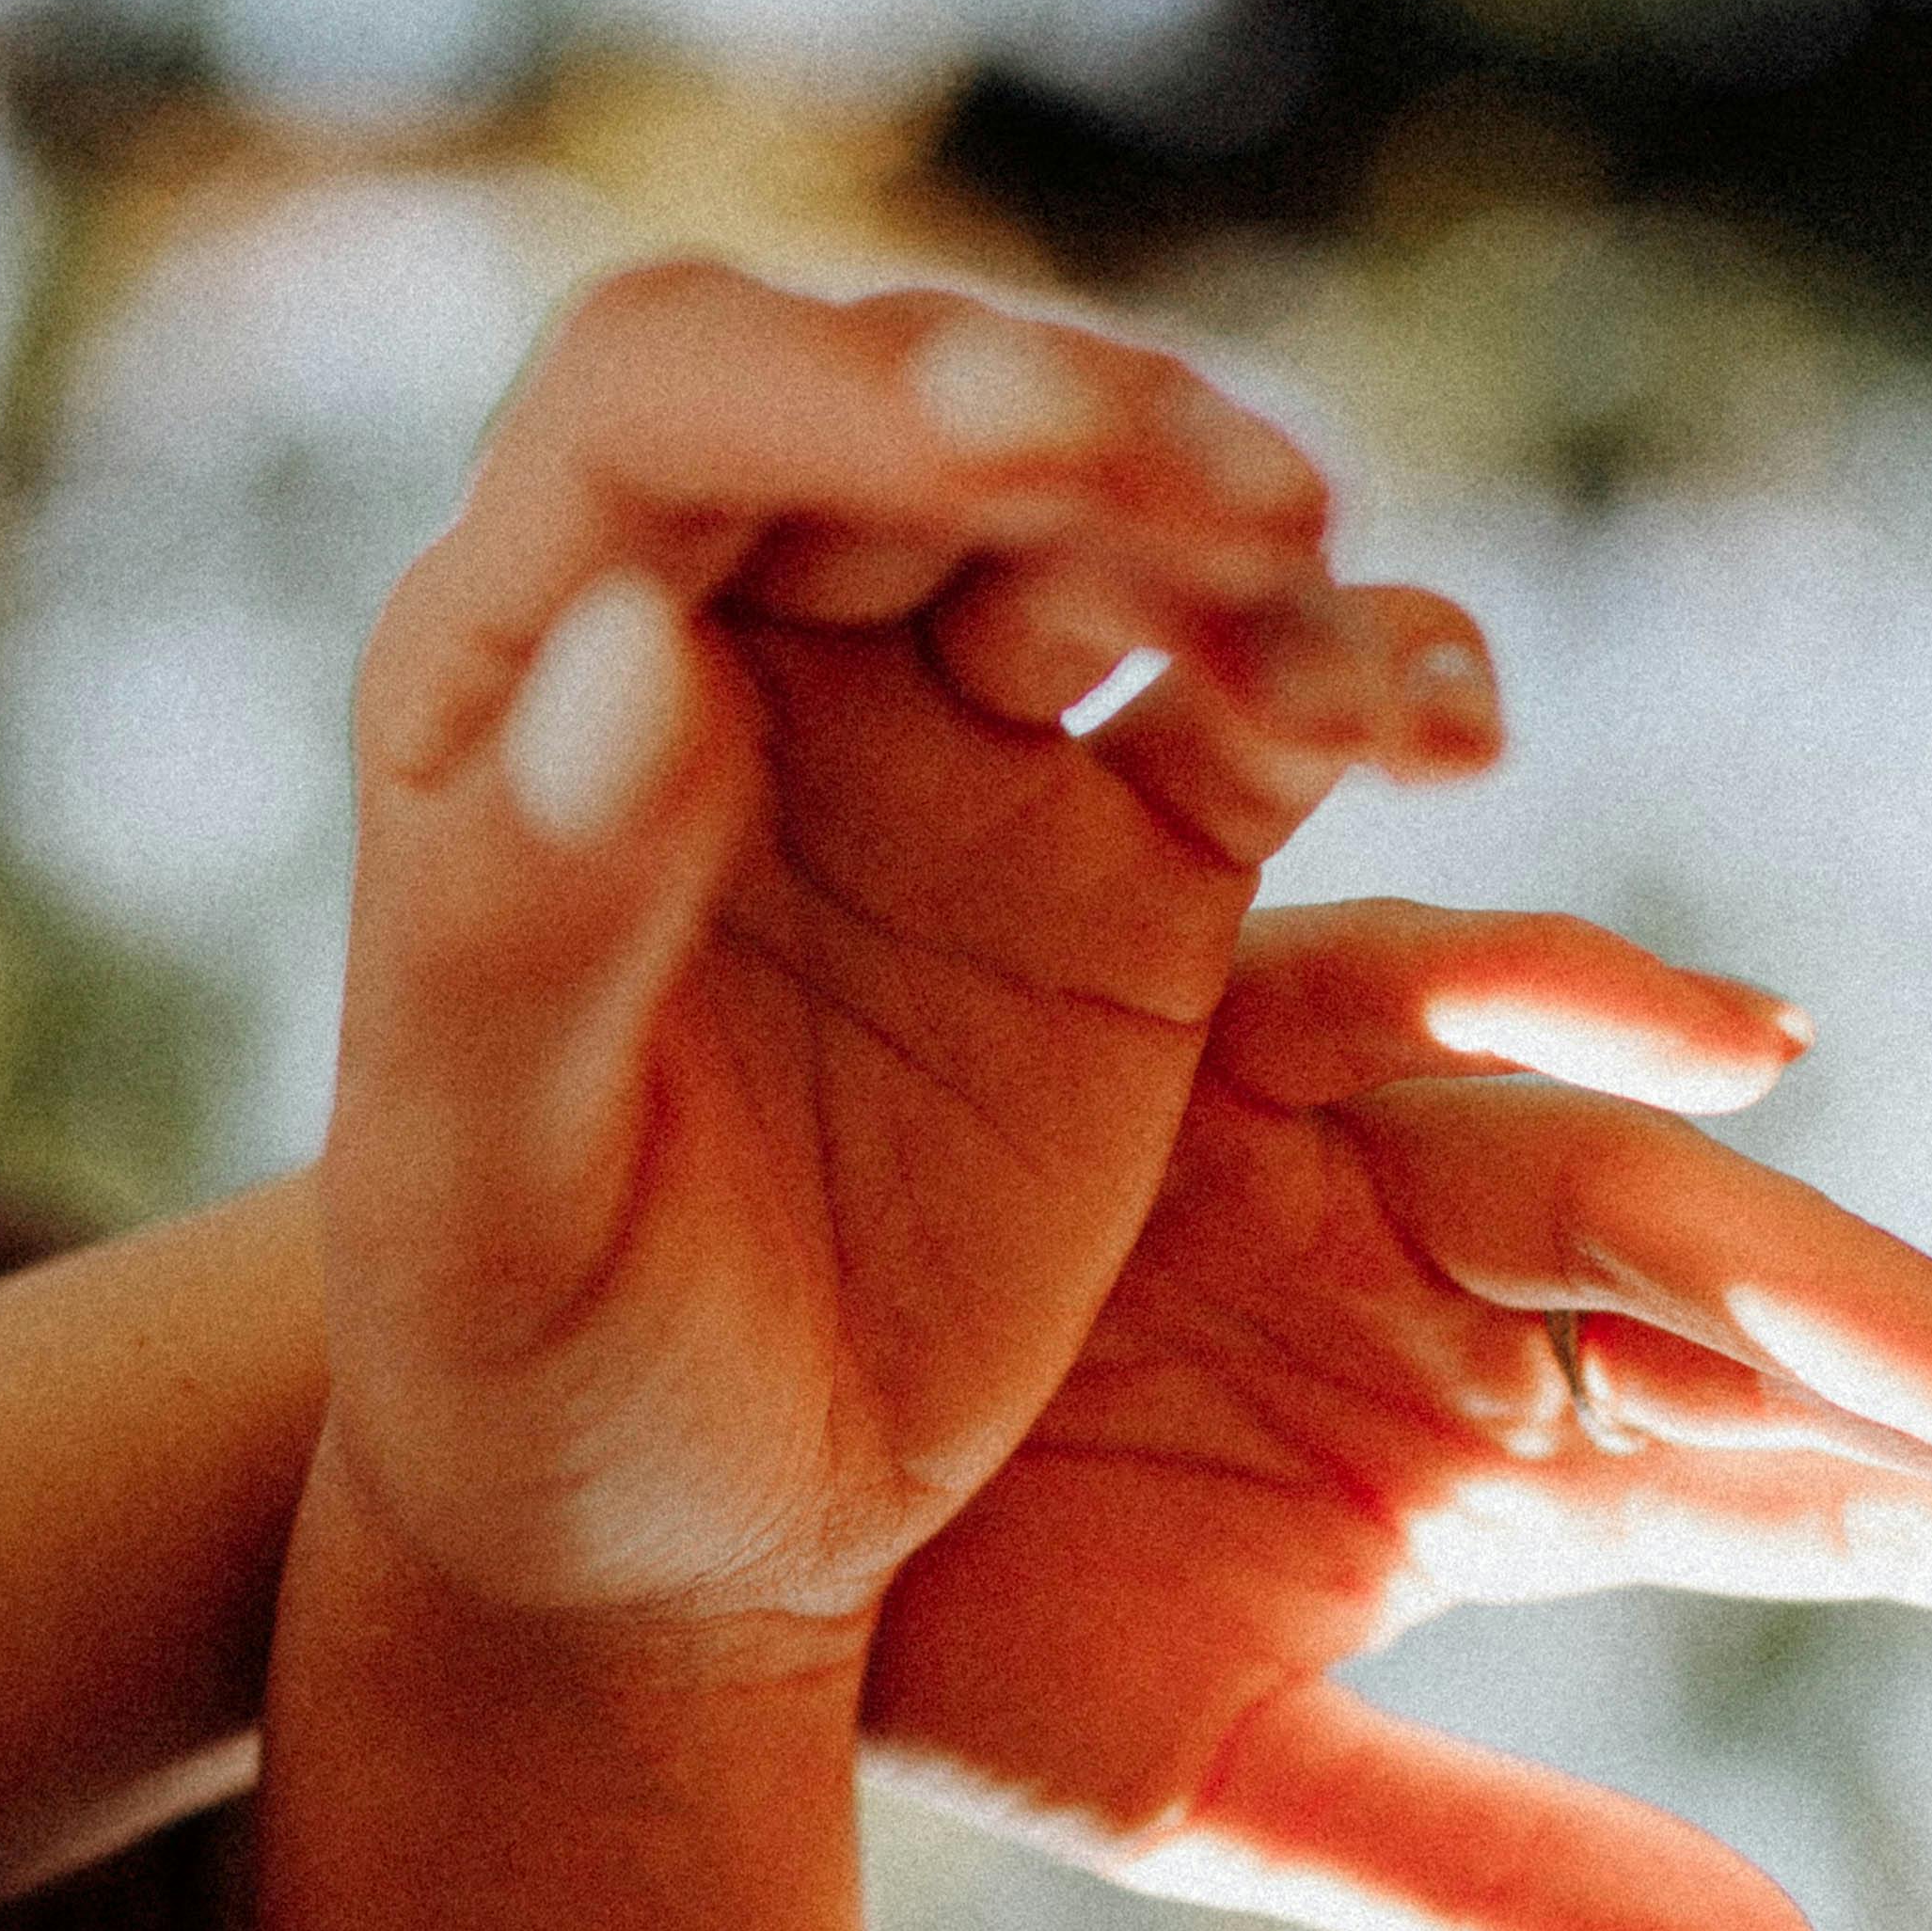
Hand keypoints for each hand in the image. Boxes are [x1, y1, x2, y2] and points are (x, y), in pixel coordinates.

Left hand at [315, 265, 1499, 1661]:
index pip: (665, 407)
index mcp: (520, 674)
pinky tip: (1447, 732)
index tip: (1000, 438)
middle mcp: (737, 650)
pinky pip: (1263, 710)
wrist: (667, 1541)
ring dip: (1241, 544)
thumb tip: (641, 645)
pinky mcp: (1125, 863)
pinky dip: (1370, 683)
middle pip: (917, 420)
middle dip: (1087, 427)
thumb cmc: (515, 1365)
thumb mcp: (484, 1187)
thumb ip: (536, 924)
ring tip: (1342, 667)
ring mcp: (947, 742)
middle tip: (1238, 512)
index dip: (836, 388)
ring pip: (1109, 532)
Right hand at [866, 898, 1931, 1930]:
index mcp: (1509, 1457)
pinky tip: (1758, 1063)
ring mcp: (1365, 1151)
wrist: (652, 1492)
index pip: (1865, 1501)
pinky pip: (1428, 987)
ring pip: (1676, 1206)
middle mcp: (1484, 1289)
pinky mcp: (1214, 1021)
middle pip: (1834, 1348)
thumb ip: (1507, 1878)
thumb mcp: (1219, 1785)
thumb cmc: (924, 1633)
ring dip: (1883, 1306)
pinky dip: (1576, 1005)